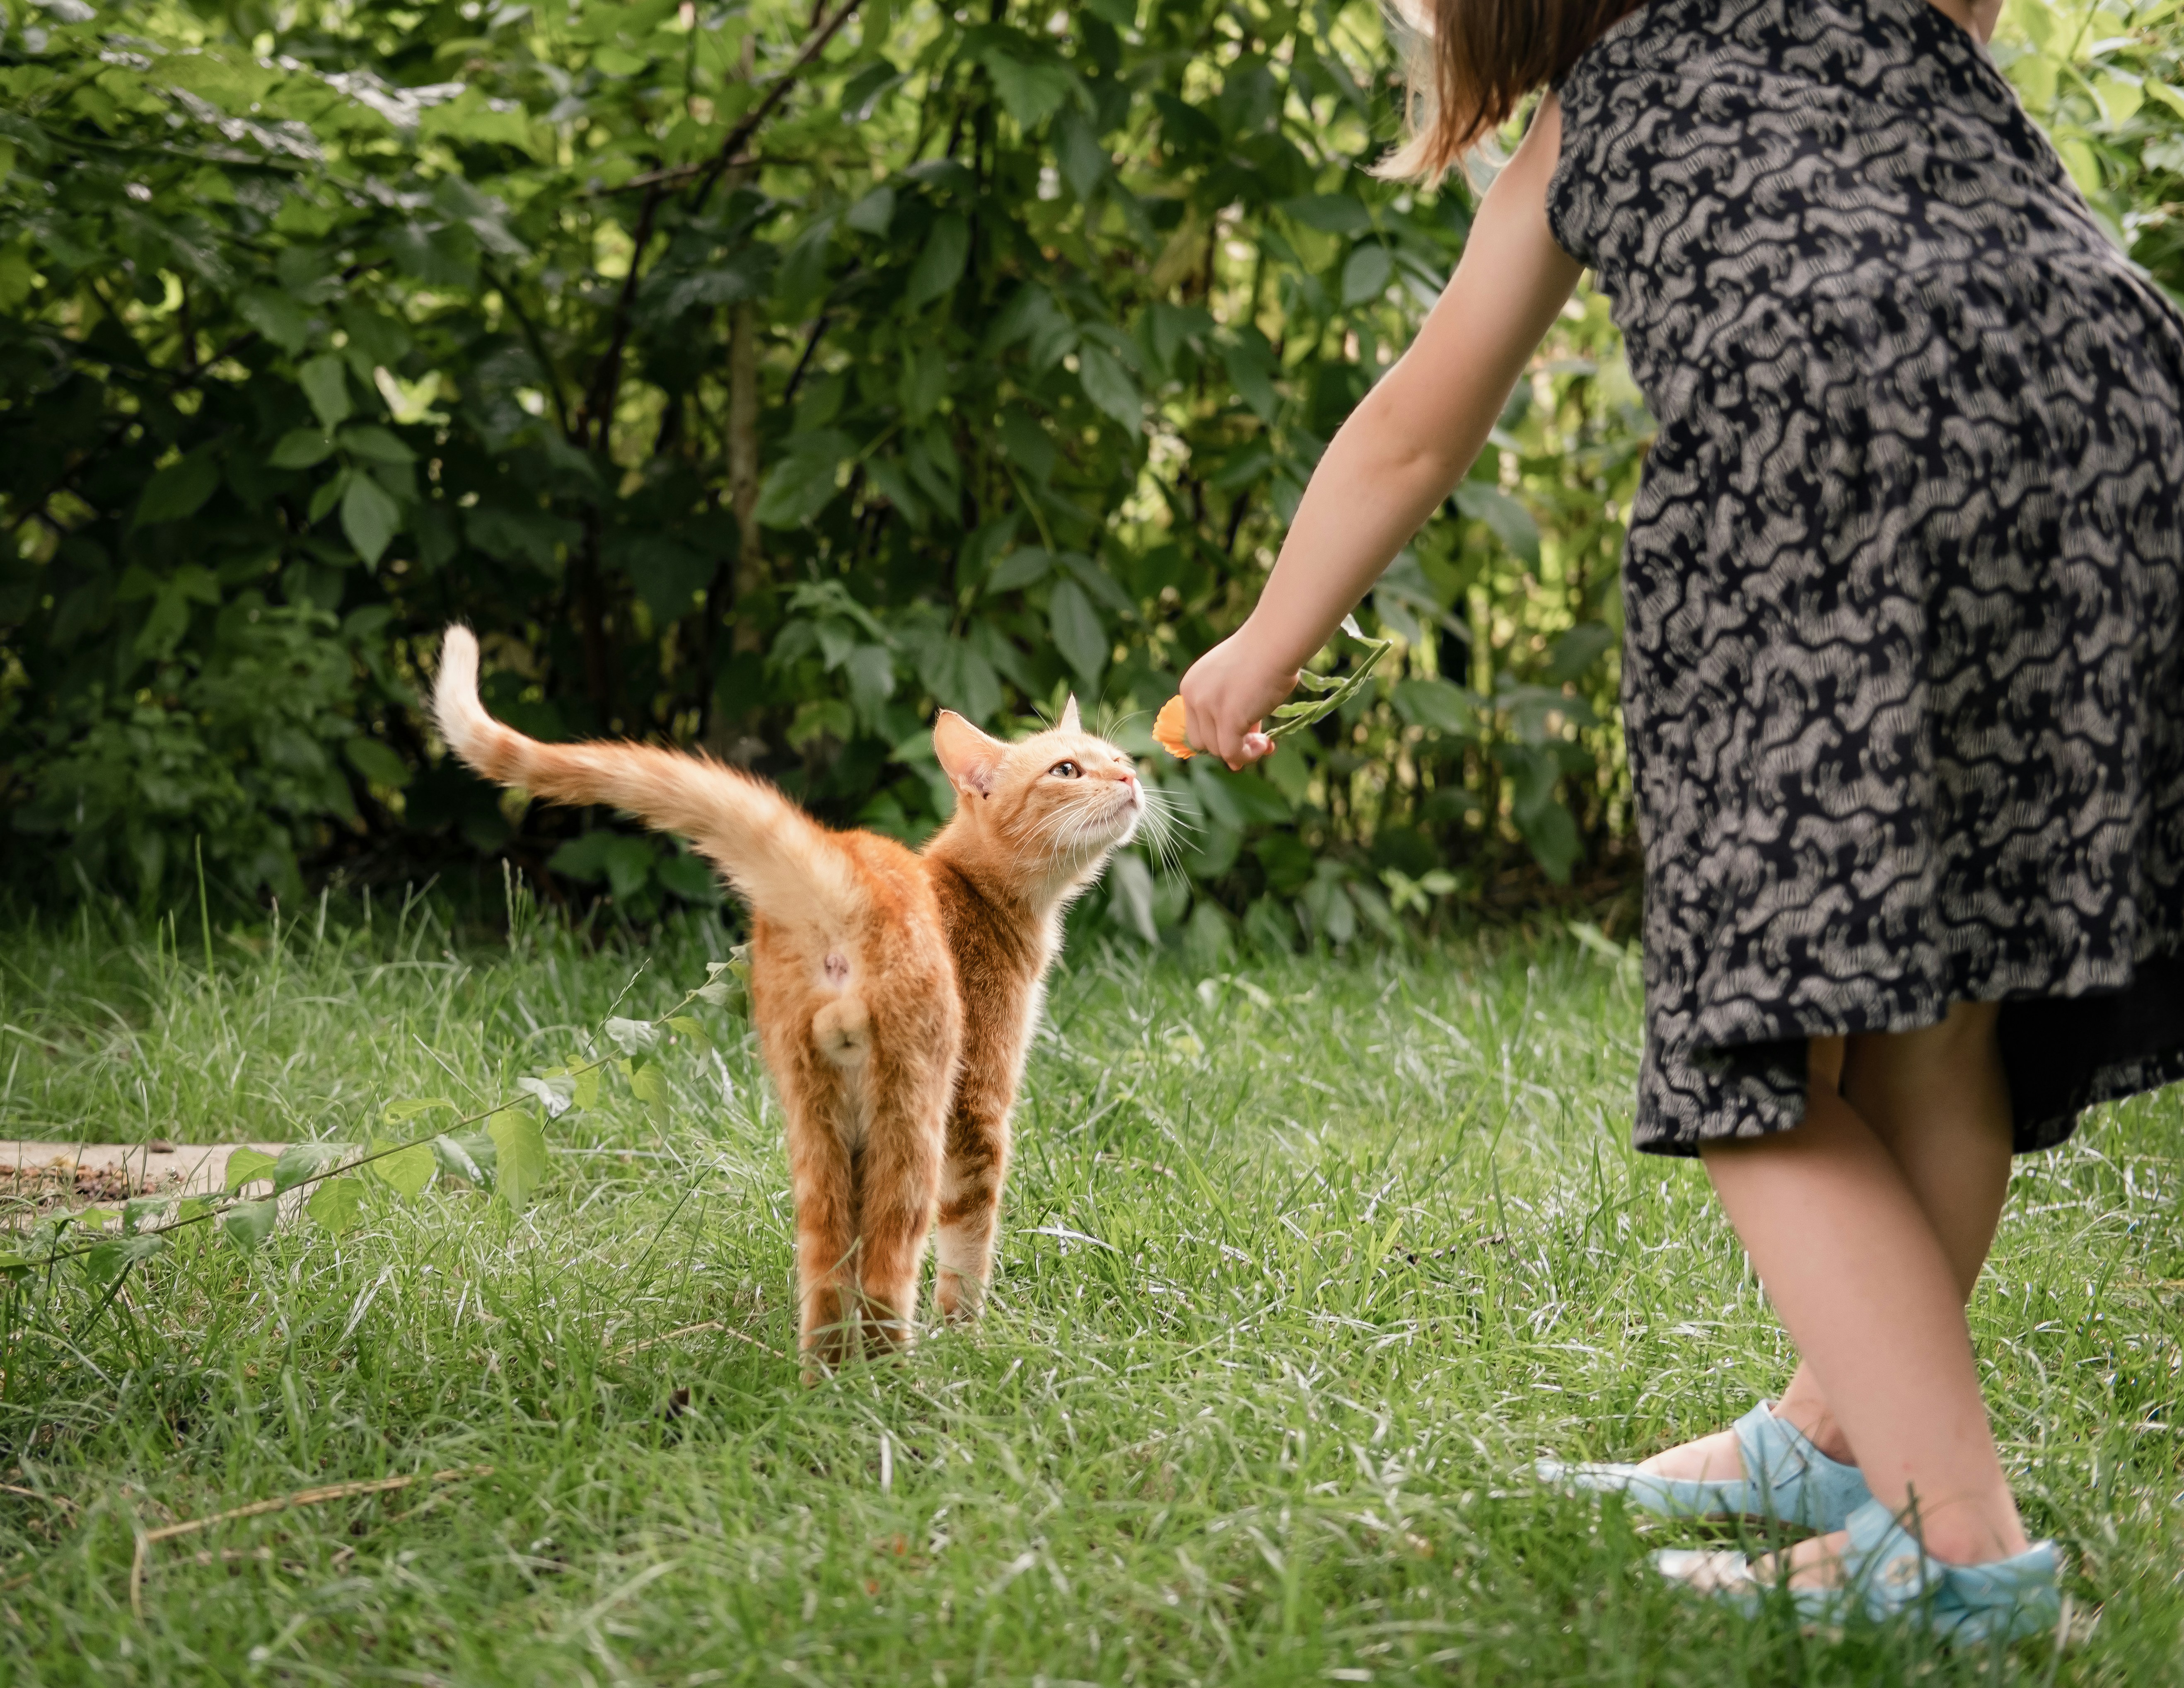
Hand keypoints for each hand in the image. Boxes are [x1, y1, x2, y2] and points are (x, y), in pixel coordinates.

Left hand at [1178, 628, 1297, 768]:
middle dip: (1229, 743)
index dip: (1219, 733)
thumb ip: (1233, 719)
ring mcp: (1208, 708)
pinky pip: (1232, 753)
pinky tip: (1265, 745)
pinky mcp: (1228, 719)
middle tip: (1258, 738)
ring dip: (1242, 750)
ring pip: (1217, 749)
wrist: (1276, 641)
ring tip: (1264, 741)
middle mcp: (1194, 696)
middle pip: (1202, 741)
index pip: (1196, 725)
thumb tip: (1234, 762)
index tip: (1245, 732)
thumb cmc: (1265, 655)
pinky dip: (1247, 756)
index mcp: (1191, 685)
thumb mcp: (1240, 687)